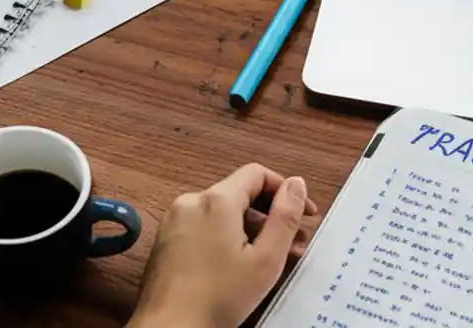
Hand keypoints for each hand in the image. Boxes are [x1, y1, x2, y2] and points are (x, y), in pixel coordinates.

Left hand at [127, 164, 319, 327]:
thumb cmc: (218, 298)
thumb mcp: (266, 259)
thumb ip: (285, 217)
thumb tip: (297, 184)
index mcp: (217, 200)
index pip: (257, 174)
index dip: (286, 190)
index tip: (305, 213)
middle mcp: (192, 202)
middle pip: (240, 193)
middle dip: (271, 215)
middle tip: (295, 242)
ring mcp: (175, 221)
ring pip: (222, 212)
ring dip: (250, 228)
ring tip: (271, 257)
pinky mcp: (167, 239)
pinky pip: (204, 226)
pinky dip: (226, 237)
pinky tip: (240, 263)